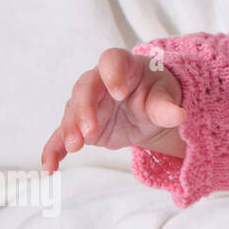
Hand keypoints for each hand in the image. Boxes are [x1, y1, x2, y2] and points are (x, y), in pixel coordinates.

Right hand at [41, 47, 185, 171]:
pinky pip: (61, 136)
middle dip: (84, 109)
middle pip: (85, 89)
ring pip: (72, 112)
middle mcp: (98, 81)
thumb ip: (167, 106)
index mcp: (123, 66)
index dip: (113, 75)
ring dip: (70, 130)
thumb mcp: (166, 96)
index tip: (119, 92)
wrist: (148, 107)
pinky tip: (49, 167)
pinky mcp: (80, 126)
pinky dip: (53, 151)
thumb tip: (179, 116)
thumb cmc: (156, 92)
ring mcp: (86, 103)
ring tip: (75, 147)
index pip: (112, 61)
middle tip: (90, 130)